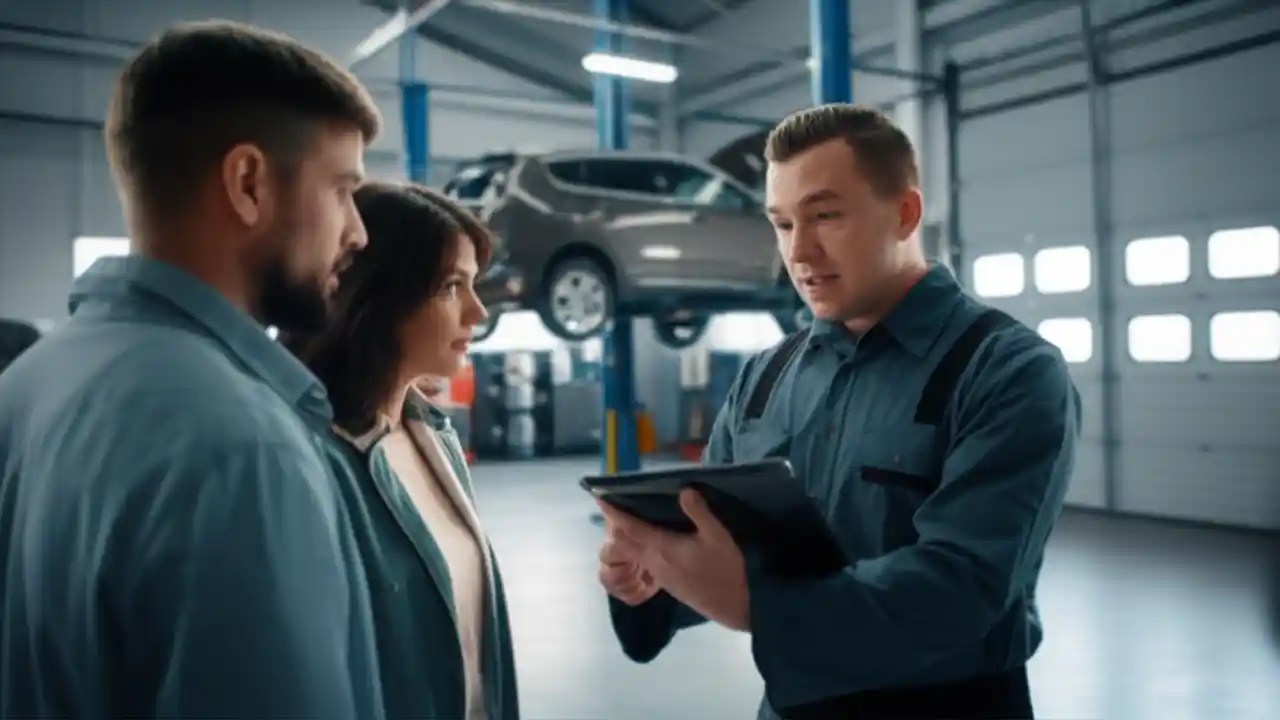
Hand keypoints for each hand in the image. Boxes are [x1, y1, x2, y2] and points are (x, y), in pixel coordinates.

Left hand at [596, 489, 750, 631]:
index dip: (614, 513)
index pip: (630, 528)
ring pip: (635, 555)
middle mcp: (655, 563)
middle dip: (617, 526)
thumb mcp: (717, 535)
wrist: (737, 606)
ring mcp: (661, 577)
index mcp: (662, 548)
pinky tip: (653, 543)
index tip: (600, 499)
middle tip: (615, 508)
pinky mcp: (669, 586)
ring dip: (628, 540)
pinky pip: (646, 564)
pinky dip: (641, 550)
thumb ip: (699, 512)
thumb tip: (683, 491)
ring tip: (632, 522)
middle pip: (626, 544)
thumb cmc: (727, 568)